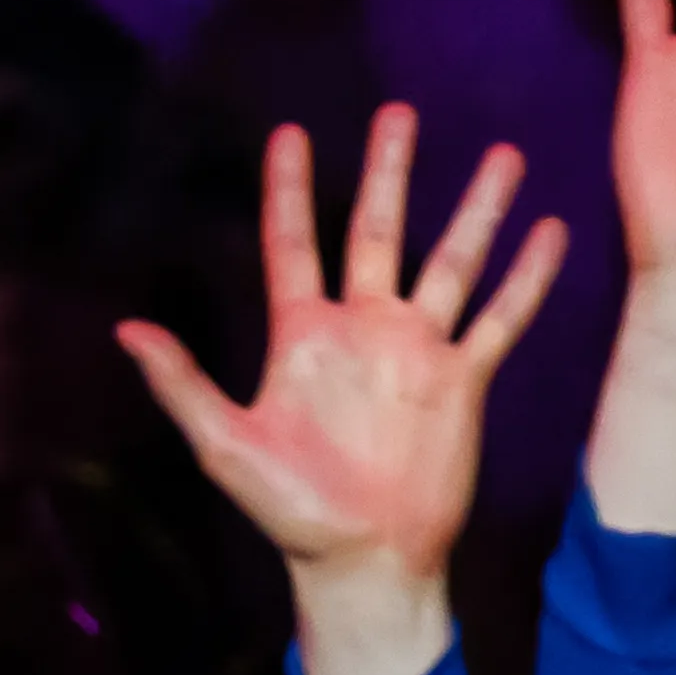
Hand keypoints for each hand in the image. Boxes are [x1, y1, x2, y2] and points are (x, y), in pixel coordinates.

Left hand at [121, 105, 562, 674]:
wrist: (363, 561)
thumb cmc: (291, 510)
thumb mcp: (225, 445)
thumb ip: (182, 384)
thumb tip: (126, 330)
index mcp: (304, 337)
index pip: (293, 244)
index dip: (287, 190)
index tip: (288, 133)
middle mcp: (363, 329)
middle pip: (377, 232)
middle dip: (390, 173)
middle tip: (398, 113)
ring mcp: (417, 351)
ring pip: (452, 261)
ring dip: (478, 211)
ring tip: (505, 155)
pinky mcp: (462, 381)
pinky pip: (499, 320)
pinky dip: (526, 279)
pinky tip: (550, 231)